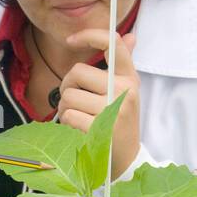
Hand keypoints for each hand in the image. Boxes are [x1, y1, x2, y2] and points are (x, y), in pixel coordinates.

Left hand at [60, 29, 140, 178]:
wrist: (127, 160)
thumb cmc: (121, 123)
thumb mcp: (128, 93)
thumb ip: (124, 65)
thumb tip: (131, 36)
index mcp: (130, 77)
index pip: (112, 43)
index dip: (89, 35)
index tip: (72, 40)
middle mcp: (123, 90)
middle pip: (77, 72)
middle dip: (67, 86)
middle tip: (74, 100)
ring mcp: (112, 109)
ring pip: (68, 96)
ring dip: (65, 108)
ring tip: (78, 118)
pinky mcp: (99, 128)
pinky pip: (68, 116)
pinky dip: (67, 124)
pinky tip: (78, 130)